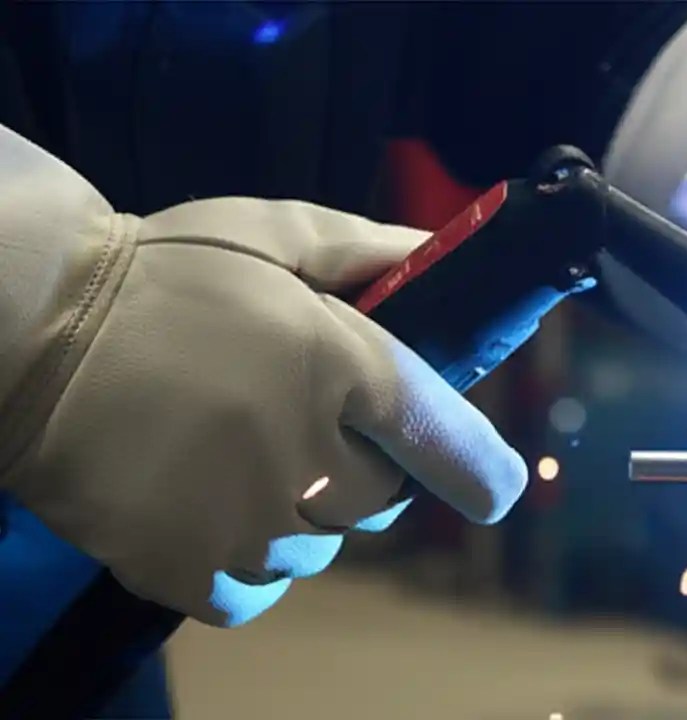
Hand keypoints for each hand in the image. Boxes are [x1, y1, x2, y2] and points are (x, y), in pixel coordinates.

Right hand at [1, 129, 525, 625]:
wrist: (32, 333)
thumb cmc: (163, 274)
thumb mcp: (274, 233)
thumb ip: (372, 251)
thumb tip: (445, 257)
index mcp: (350, 374)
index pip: (458, 451)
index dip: (482, 471)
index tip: (492, 485)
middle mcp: (315, 463)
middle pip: (383, 499)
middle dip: (362, 465)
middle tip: (299, 419)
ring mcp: (252, 528)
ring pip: (320, 548)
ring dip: (300, 514)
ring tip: (236, 453)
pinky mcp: (191, 572)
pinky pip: (256, 591)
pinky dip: (246, 561)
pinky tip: (211, 507)